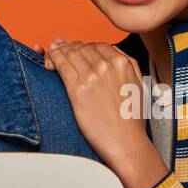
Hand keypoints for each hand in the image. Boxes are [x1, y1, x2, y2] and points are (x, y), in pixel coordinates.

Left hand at [40, 38, 170, 187]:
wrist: (125, 142)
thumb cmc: (132, 120)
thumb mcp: (139, 85)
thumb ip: (129, 66)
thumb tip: (116, 56)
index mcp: (124, 63)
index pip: (99, 45)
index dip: (85, 46)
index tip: (77, 49)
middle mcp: (108, 65)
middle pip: (83, 48)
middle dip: (70, 47)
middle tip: (60, 49)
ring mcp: (92, 76)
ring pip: (70, 53)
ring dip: (59, 51)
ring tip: (51, 52)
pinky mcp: (78, 88)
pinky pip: (61, 65)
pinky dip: (53, 58)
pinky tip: (48, 59)